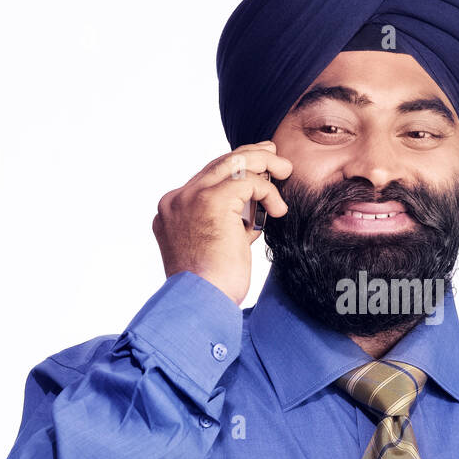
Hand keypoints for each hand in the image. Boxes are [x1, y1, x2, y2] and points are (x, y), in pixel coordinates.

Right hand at [152, 141, 290, 305]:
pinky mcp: (210, 202)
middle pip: (218, 164)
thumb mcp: (219, 244)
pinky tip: (278, 209)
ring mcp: (190, 198)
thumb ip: (229, 221)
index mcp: (173, 210)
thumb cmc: (212, 286)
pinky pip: (247, 181)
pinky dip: (268, 191)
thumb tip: (253, 205)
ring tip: (285, 170)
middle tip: (274, 155)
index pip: (207, 177)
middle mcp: (177, 200)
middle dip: (250, 156)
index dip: (235, 170)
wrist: (201, 303)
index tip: (258, 168)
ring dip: (263, 163)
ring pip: (232, 163)